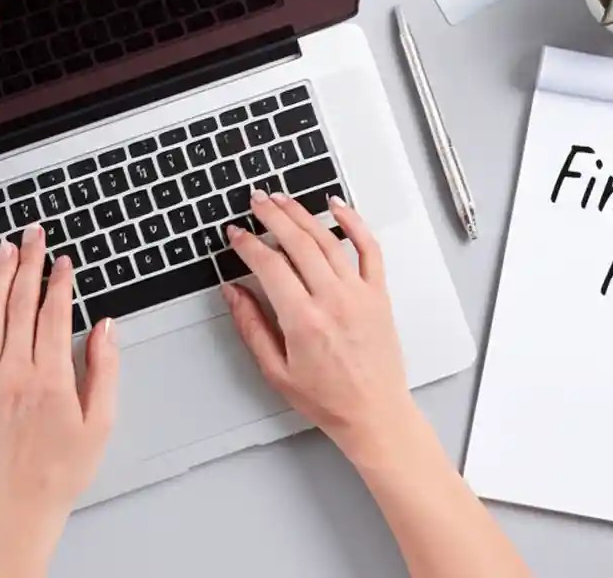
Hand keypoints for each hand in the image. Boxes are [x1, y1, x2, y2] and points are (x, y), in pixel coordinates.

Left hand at [0, 224, 118, 575]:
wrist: (21, 505)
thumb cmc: (63, 469)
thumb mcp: (102, 421)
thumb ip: (105, 369)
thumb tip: (105, 328)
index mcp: (51, 380)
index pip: (54, 314)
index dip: (60, 281)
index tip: (64, 260)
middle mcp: (14, 375)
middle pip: (20, 305)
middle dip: (29, 264)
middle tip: (35, 235)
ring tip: (5, 249)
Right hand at [221, 190, 415, 458]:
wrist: (374, 413)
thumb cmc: (327, 399)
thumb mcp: (275, 370)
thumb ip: (251, 326)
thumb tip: (233, 291)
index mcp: (303, 321)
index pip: (269, 265)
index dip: (248, 244)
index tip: (236, 234)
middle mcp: (333, 301)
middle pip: (298, 242)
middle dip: (272, 216)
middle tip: (256, 201)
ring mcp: (359, 294)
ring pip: (328, 240)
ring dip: (302, 214)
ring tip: (283, 199)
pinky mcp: (378, 294)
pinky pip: (369, 248)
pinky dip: (354, 223)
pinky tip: (337, 206)